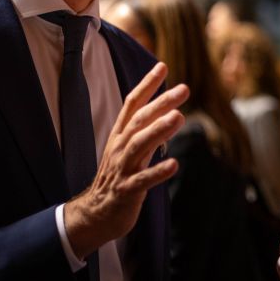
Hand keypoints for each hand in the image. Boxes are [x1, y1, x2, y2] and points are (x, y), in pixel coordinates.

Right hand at [64, 62, 186, 258]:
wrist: (95, 214)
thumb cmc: (118, 178)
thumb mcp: (130, 150)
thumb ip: (147, 130)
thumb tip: (171, 111)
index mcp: (120, 136)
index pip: (132, 104)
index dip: (146, 85)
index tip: (162, 66)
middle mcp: (119, 148)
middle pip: (140, 120)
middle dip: (161, 103)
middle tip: (183, 89)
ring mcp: (122, 169)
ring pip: (139, 145)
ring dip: (159, 130)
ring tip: (178, 117)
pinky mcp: (126, 191)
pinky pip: (142, 181)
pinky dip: (157, 172)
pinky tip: (174, 165)